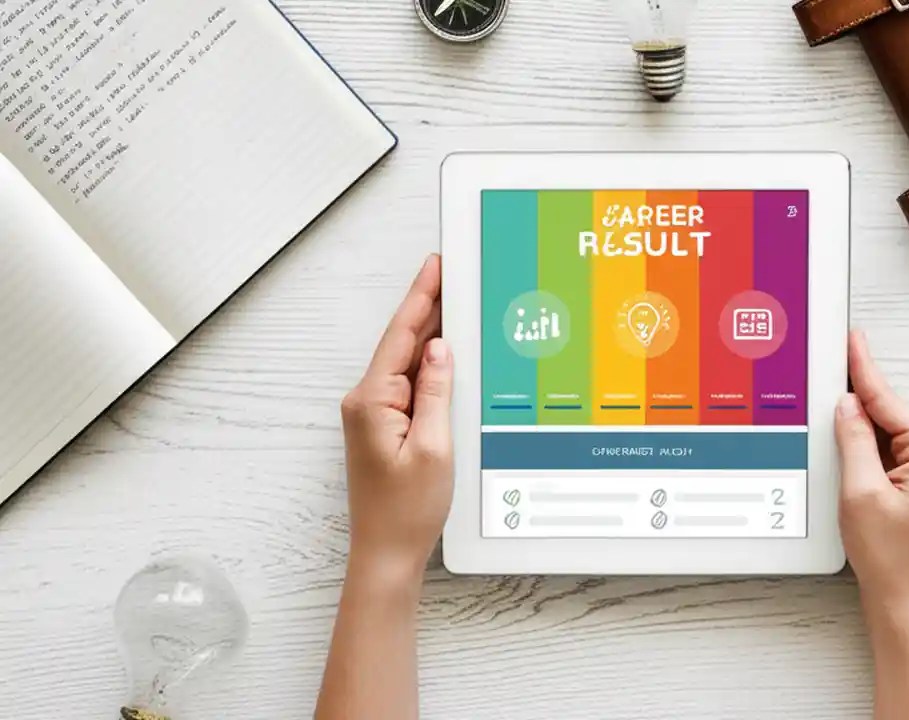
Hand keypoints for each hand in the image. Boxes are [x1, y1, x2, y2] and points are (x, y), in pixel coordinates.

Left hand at [340, 255, 452, 570]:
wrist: (386, 554)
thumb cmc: (406, 512)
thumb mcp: (435, 447)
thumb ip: (436, 391)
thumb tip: (439, 348)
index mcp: (372, 401)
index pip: (401, 335)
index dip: (421, 296)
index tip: (435, 265)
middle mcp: (366, 402)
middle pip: (402, 343)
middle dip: (429, 308)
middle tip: (454, 273)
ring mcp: (374, 415)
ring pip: (407, 364)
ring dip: (432, 337)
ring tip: (458, 304)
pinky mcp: (384, 428)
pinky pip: (410, 386)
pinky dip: (431, 368)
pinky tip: (449, 355)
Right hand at [835, 330, 908, 607]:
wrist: (905, 602)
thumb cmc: (892, 558)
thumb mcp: (860, 492)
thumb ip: (853, 440)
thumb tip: (846, 403)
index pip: (887, 401)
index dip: (862, 369)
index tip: (852, 338)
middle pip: (885, 413)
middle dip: (852, 405)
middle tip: (823, 379)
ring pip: (882, 432)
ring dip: (856, 432)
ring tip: (831, 441)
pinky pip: (885, 450)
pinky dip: (862, 450)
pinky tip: (843, 452)